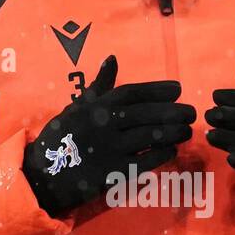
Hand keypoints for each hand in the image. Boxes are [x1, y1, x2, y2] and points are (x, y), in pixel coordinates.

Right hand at [23, 56, 195, 216]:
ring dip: (172, 133)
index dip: (157, 89)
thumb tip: (112, 59)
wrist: (43, 175)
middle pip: (145, 114)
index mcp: (94, 106)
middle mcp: (103, 124)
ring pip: (148, 137)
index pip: (131, 93)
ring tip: (186, 131)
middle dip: (172, 111)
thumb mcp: (76, 107)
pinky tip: (172, 151)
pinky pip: (143, 162)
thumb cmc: (62, 138)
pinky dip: (160, 155)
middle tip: (191, 111)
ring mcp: (108, 149)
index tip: (178, 89)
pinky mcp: (112, 172)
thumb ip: (99, 86)